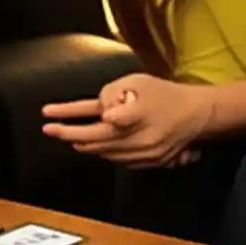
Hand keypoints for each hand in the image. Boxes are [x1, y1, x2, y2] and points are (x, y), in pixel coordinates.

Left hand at [42, 74, 214, 167]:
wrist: (196, 116)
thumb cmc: (165, 95)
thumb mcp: (138, 81)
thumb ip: (114, 92)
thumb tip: (101, 112)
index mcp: (139, 115)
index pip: (106, 120)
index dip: (79, 116)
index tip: (54, 116)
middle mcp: (141, 138)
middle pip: (97, 140)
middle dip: (69, 134)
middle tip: (49, 129)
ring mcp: (144, 154)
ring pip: (103, 152)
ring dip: (83, 144)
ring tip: (68, 135)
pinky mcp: (146, 163)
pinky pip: (115, 159)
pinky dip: (101, 150)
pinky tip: (91, 143)